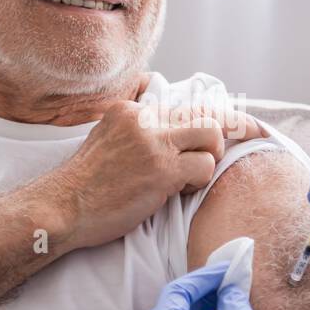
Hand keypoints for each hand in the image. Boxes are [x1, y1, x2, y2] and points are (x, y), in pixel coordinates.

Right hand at [54, 101, 235, 249]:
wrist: (62, 207)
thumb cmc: (85, 184)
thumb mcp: (106, 139)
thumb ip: (137, 130)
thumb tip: (175, 132)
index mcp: (131, 109)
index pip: (186, 102)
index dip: (221, 115)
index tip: (248, 125)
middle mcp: (143, 118)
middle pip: (206, 114)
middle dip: (226, 135)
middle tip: (222, 155)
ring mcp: (153, 142)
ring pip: (211, 135)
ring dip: (209, 158)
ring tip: (188, 177)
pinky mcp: (160, 170)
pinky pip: (204, 167)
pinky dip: (198, 181)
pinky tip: (177, 191)